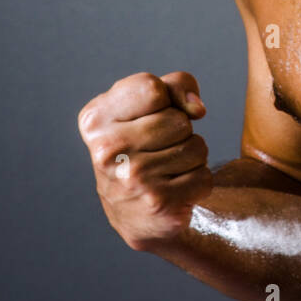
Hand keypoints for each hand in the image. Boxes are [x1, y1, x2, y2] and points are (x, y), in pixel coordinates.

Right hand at [77, 71, 211, 249]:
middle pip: (178, 120)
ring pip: (196, 147)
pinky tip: (174, 190)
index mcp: (95, 120)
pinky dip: (198, 183)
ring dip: (191, 157)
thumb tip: (196, 109)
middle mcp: (107, 149)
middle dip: (180, 132)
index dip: (165, 98)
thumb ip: (173, 86)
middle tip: (158, 150)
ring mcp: (132, 178)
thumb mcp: (147, 106)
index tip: (152, 115)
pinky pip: (204, 177)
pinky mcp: (158, 203)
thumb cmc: (144, 147)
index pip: (152, 88)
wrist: (136, 214)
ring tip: (166, 169)